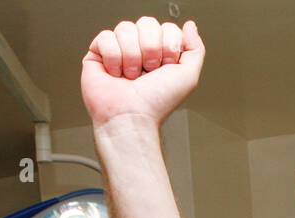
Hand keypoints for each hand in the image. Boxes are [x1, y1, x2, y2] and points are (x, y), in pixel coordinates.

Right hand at [81, 17, 204, 128]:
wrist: (131, 117)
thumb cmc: (156, 103)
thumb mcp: (188, 77)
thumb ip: (196, 49)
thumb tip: (190, 26)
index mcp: (161, 52)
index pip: (167, 27)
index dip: (168, 46)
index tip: (166, 67)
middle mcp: (141, 49)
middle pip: (147, 23)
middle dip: (151, 49)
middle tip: (148, 72)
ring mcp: (119, 49)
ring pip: (125, 28)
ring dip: (132, 57)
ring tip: (131, 76)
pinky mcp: (98, 53)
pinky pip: (106, 36)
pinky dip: (113, 58)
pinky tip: (115, 74)